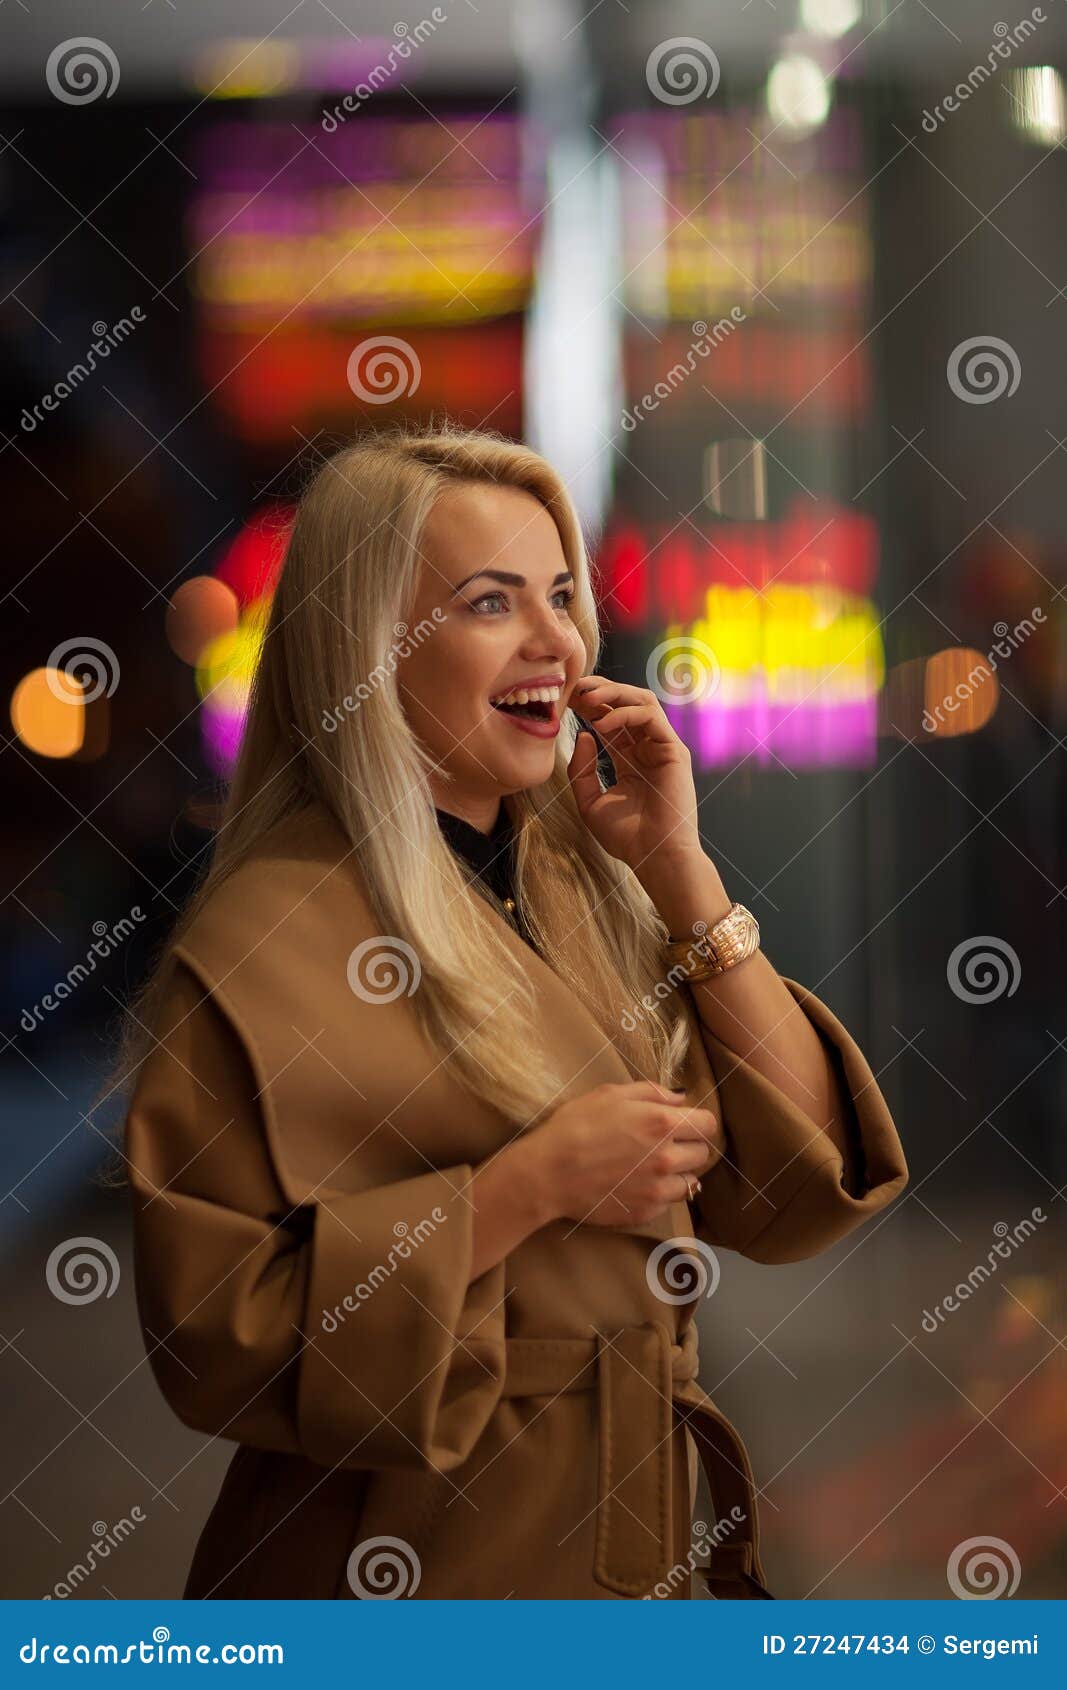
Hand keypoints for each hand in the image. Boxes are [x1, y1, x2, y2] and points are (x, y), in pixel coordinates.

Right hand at [525, 1079, 722, 1227]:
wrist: (547, 1173)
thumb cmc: (575, 1126)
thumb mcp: (610, 1094)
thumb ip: (652, 1092)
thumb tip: (680, 1098)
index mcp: (662, 1124)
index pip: (708, 1124)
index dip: (697, 1122)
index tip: (684, 1123)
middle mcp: (667, 1158)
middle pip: (702, 1154)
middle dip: (688, 1146)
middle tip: (663, 1144)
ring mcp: (658, 1189)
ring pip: (690, 1182)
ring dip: (678, 1173)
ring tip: (652, 1167)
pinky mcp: (646, 1212)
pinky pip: (668, 1202)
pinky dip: (659, 1193)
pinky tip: (636, 1184)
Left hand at [567, 675, 702, 881]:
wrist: (654, 857)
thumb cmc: (626, 836)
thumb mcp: (590, 802)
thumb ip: (581, 770)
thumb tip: (583, 735)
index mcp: (629, 759)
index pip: (609, 719)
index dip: (588, 705)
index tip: (565, 698)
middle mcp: (647, 748)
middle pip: (626, 703)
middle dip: (599, 690)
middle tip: (574, 688)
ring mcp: (662, 747)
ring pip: (642, 701)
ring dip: (613, 694)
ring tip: (586, 699)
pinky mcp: (674, 750)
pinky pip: (650, 717)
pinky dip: (625, 713)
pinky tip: (602, 723)